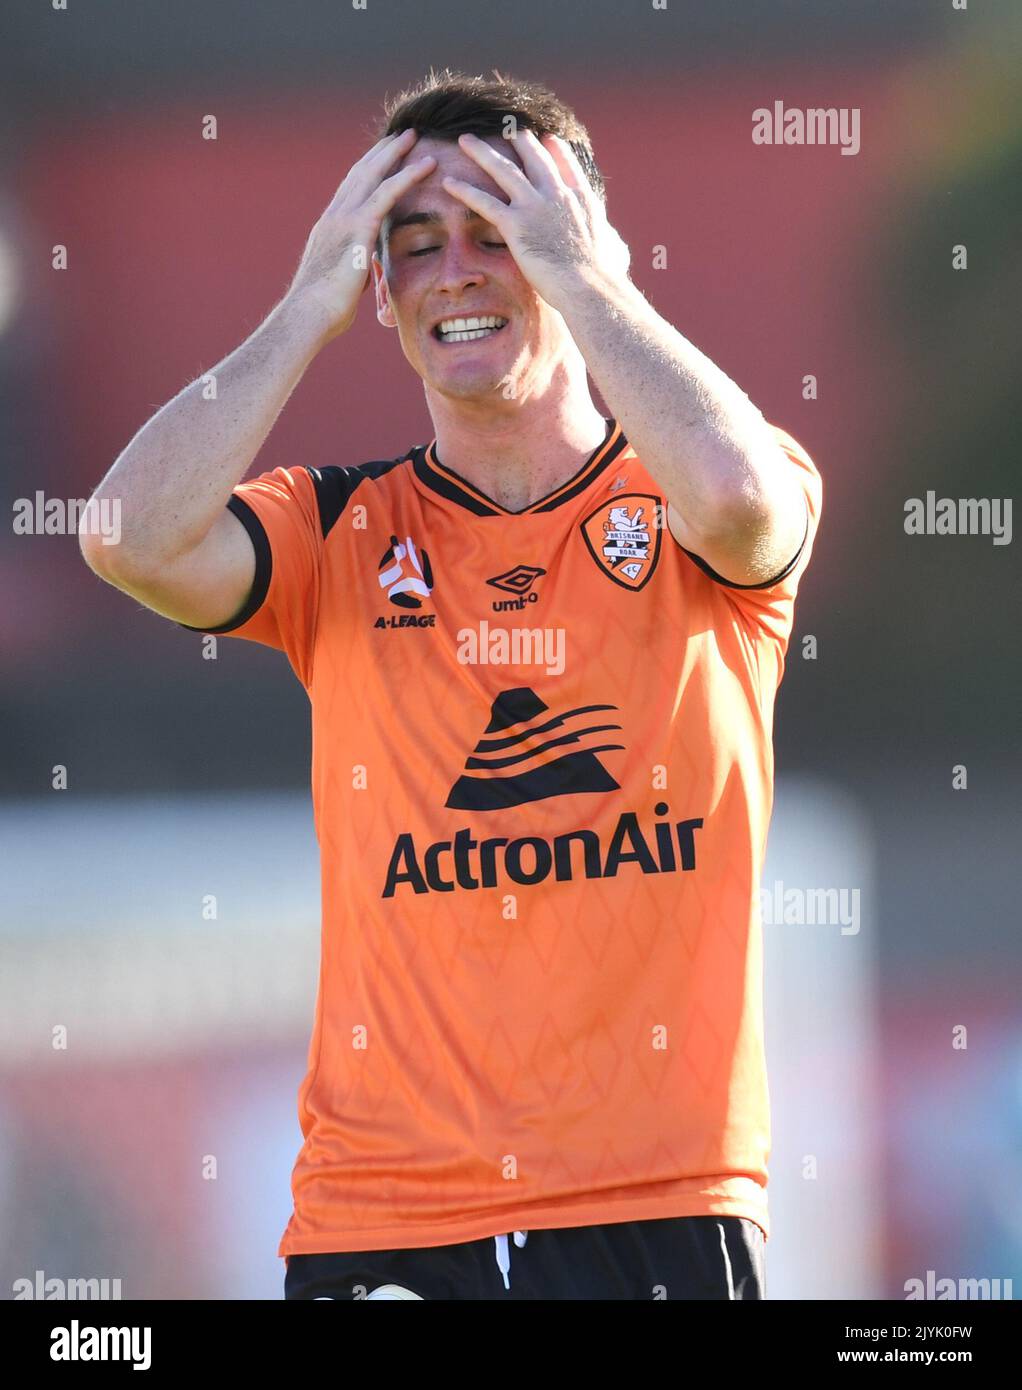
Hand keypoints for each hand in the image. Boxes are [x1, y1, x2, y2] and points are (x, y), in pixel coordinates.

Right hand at [287, 130, 436, 339]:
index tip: (383, 157)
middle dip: (381, 152)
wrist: (310, 314)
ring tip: (414, 136)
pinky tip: (426, 165)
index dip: (368, 171)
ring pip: (373, 174)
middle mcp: (334, 215)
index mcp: (329, 228)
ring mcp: (343, 218)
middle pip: (361, 172)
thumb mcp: (342, 284)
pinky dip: (408, 175)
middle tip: (400, 135)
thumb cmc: (324, 311)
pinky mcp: (357, 227)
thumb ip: (353, 269)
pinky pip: (387, 193)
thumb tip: (361, 273)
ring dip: (395, 152)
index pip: (351, 190)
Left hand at [441, 129, 630, 312]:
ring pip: (504, 170)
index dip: (553, 150)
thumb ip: (610, 240)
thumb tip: (615, 245)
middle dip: (518, 140)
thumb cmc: (603, 277)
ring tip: (465, 139)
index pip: (565, 165)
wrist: (589, 285)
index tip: (545, 137)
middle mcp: (557, 195)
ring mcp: (535, 206)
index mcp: (581, 200)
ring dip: (482, 152)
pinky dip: (465, 191)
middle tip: (505, 128)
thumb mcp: (614, 250)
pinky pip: (484, 202)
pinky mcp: (516, 225)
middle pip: (533, 157)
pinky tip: (448, 182)